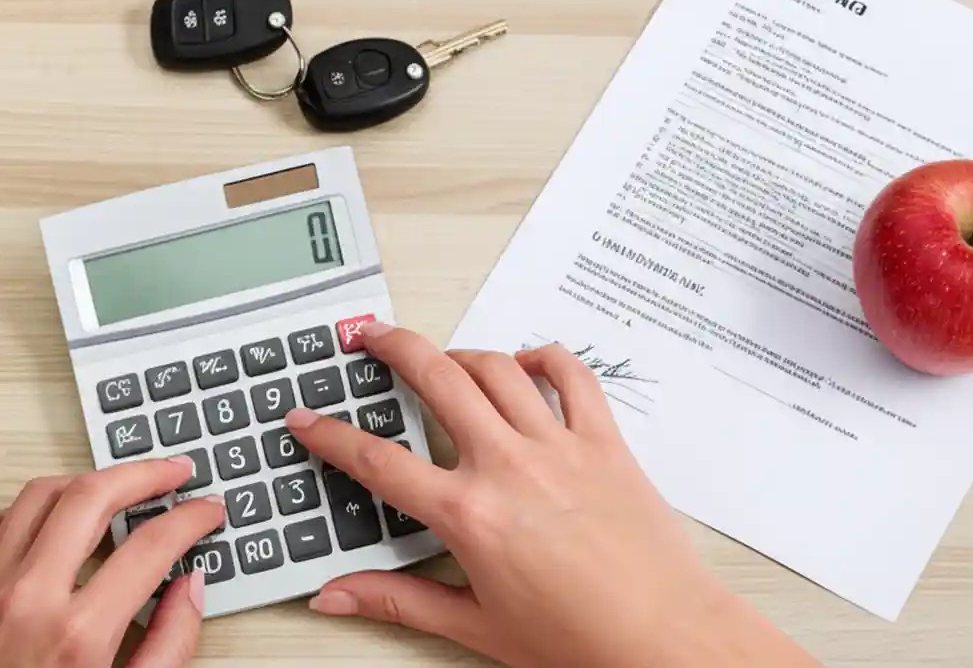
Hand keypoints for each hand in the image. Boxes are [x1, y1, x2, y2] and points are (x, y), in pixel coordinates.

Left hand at [0, 457, 224, 667]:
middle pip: (91, 496)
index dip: (191, 518)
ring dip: (84, 483)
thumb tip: (191, 590)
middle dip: (142, 474)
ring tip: (115, 488)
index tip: (206, 511)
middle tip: (171, 473)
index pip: (152, 545)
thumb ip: (169, 645)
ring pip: (37, 496)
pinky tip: (47, 523)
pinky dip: (23, 512)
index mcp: (78, 634)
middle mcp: (26, 600)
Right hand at [288, 323, 818, 667]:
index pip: (378, 462)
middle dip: (393, 346)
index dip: (332, 435)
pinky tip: (528, 362)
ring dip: (461, 352)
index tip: (309, 418)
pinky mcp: (604, 442)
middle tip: (371, 336)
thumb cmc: (580, 640)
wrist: (664, 639)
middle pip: (436, 379)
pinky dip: (546, 357)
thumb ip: (398, 599)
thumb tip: (338, 596)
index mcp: (469, 515)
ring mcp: (559, 447)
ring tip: (442, 354)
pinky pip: (572, 377)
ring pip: (498, 368)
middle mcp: (509, 467)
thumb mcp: (475, 625)